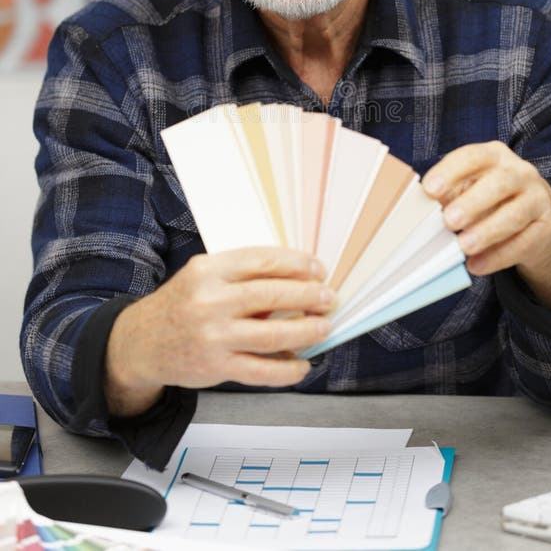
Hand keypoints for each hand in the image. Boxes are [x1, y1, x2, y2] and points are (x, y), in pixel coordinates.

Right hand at [104, 247, 333, 416]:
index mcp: (208, 270)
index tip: (318, 269)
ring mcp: (213, 336)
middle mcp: (210, 301)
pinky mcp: (216, 367)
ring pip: (272, 335)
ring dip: (306, 331)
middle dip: (308, 295)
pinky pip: (262, 370)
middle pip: (271, 294)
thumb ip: (241, 277)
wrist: (141, 344)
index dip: (297, 263)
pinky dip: (288, 369)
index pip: (262, 261)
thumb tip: (296, 280)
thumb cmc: (180, 305)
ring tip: (324, 327)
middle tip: (329, 298)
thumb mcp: (203, 277)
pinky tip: (302, 364)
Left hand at [422, 141, 550, 318]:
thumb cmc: (495, 201)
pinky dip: (498, 256)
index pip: (472, 156)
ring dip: (486, 232)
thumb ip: (450, 195)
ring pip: (514, 215)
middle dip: (472, 202)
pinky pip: (523, 243)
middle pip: (499, 183)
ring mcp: (538, 199)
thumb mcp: (472, 190)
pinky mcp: (547, 228)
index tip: (429, 189)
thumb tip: (422, 210)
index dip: (450, 171)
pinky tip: (477, 266)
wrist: (543, 223)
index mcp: (494, 156)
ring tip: (463, 246)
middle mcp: (520, 173)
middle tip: (449, 221)